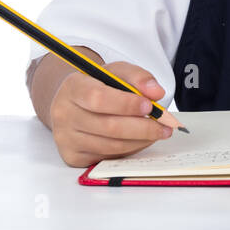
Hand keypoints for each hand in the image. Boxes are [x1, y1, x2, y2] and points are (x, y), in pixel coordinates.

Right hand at [48, 60, 173, 167]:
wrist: (74, 104)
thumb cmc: (98, 86)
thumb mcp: (116, 72)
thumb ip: (138, 77)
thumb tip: (156, 92)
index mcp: (73, 88)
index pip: (98, 98)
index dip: (126, 104)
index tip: (149, 106)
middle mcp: (64, 114)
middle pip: (108, 126)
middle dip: (143, 128)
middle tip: (165, 125)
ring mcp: (66, 138)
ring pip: (110, 146)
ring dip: (140, 140)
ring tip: (159, 132)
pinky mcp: (72, 157)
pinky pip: (107, 157)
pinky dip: (130, 150)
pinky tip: (142, 140)